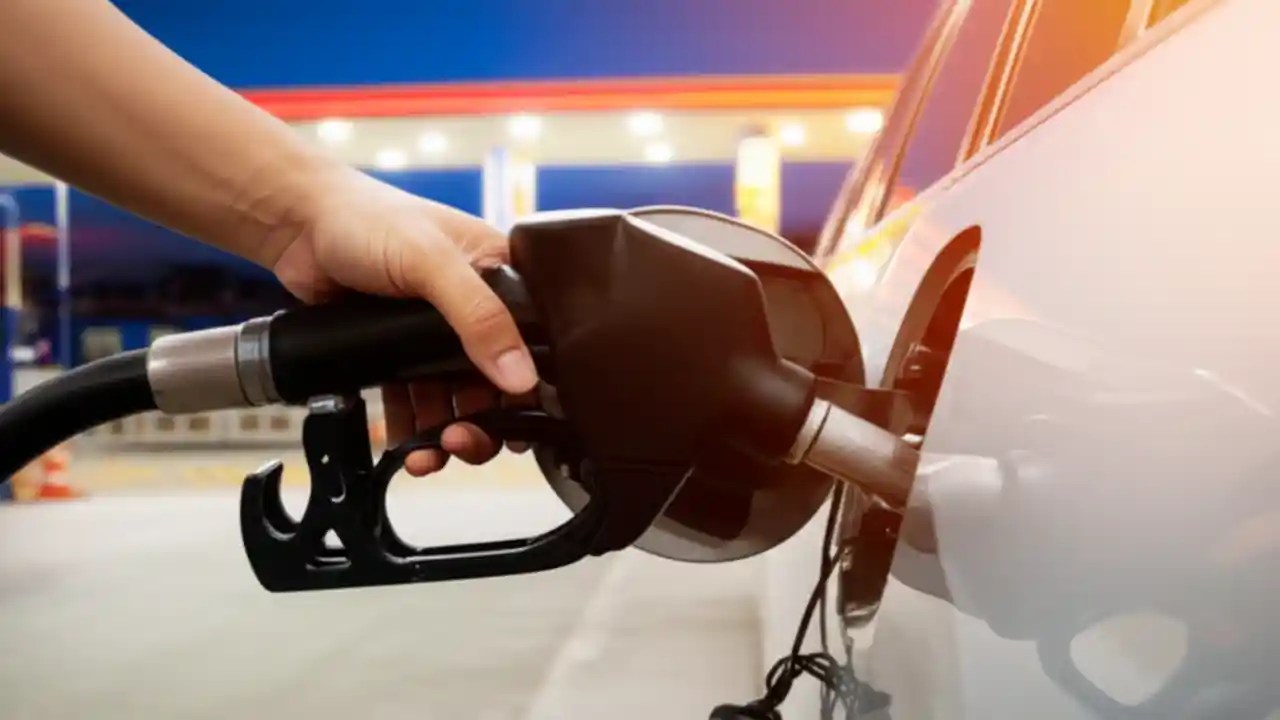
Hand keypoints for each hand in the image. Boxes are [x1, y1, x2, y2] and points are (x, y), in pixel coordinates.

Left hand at [267, 166, 537, 474]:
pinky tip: (407, 447)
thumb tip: (522, 377)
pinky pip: (415, 400)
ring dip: (447, 433)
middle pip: (496, 381)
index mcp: (499, 275)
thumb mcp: (430, 262)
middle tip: (464, 443)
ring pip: (456, 399)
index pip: (532, 341)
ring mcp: (435, 334)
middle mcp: (474, 307)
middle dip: (483, 422)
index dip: (528, 387)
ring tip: (429, 454)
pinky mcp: (399, 353)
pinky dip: (414, 429)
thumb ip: (479, 317)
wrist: (297, 226)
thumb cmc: (367, 220)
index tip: (517, 426)